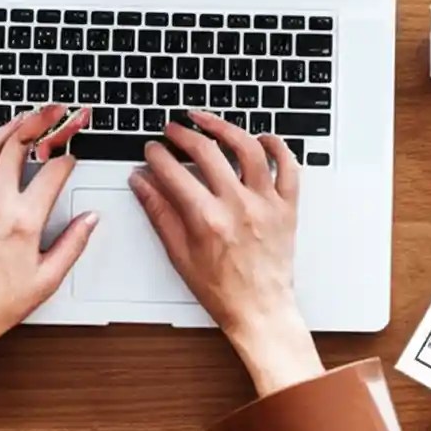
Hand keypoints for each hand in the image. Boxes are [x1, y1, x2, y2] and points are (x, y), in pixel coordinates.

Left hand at [0, 105, 94, 385]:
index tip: (72, 156)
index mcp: (24, 220)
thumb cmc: (0, 302)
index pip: (53, 171)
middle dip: (42, 122)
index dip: (68, 157)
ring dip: (10, 126)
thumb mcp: (49, 277)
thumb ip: (74, 243)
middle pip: (19, 145)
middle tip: (55, 112)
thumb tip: (90, 219)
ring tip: (25, 117)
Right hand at [129, 110, 323, 395]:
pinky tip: (260, 138)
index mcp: (207, 220)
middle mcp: (238, 206)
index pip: (174, 172)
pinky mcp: (286, 207)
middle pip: (208, 152)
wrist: (260, 309)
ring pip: (248, 148)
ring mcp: (266, 204)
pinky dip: (277, 147)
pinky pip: (288, 167)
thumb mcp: (178, 254)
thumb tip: (142, 183)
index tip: (151, 149)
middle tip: (172, 130)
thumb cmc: (221, 289)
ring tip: (208, 121)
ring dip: (225, 128)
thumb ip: (159, 212)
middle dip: (184, 135)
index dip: (157, 155)